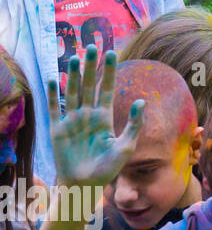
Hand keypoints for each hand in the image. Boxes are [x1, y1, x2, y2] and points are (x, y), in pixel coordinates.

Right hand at [48, 47, 142, 190]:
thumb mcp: (126, 146)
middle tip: (92, 46)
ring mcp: (72, 121)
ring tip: (75, 57)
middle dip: (91, 66)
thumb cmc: (108, 168)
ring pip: (73, 92)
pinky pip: (54, 108)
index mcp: (104, 117)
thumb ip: (133, 124)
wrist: (86, 184)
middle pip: (89, 85)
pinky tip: (53, 79)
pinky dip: (53, 94)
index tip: (112, 53)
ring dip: (73, 75)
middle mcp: (87, 115)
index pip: (107, 88)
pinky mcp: (57, 129)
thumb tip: (141, 101)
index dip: (109, 71)